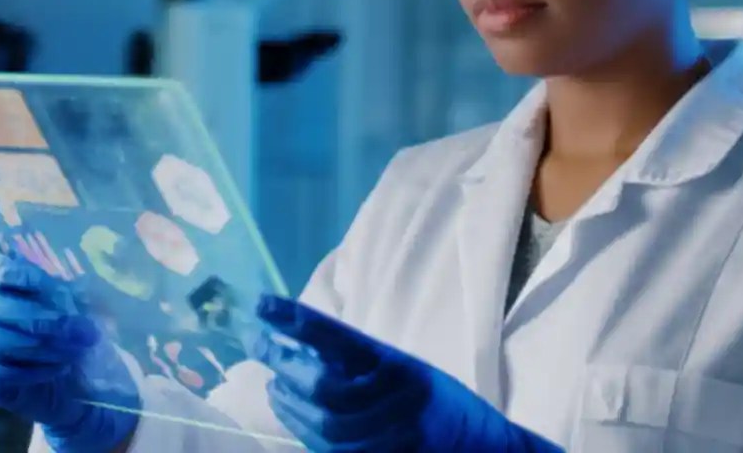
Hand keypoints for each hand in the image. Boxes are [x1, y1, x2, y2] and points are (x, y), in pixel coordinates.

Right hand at [0, 253, 140, 452]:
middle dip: (39, 318)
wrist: (82, 381)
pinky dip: (34, 370)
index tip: (37, 281)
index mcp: (11, 284)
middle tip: (77, 329)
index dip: (5, 271)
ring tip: (75, 351)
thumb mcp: (87, 307)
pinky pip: (0, 372)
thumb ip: (78, 292)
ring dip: (40, 345)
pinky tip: (60, 368)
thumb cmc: (81, 332)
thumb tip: (82, 286)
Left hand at [255, 295, 561, 452]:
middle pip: (324, 387)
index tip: (262, 305)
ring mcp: (391, 437)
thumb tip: (301, 343)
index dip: (297, 321)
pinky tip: (289, 411)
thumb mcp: (406, 368)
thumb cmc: (438, 402)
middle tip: (258, 345)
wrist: (484, 447)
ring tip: (272, 383)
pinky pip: (331, 449)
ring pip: (323, 424)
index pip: (340, 338)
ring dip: (288, 403)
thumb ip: (361, 361)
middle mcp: (397, 400)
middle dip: (284, 366)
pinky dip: (302, 428)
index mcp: (401, 367)